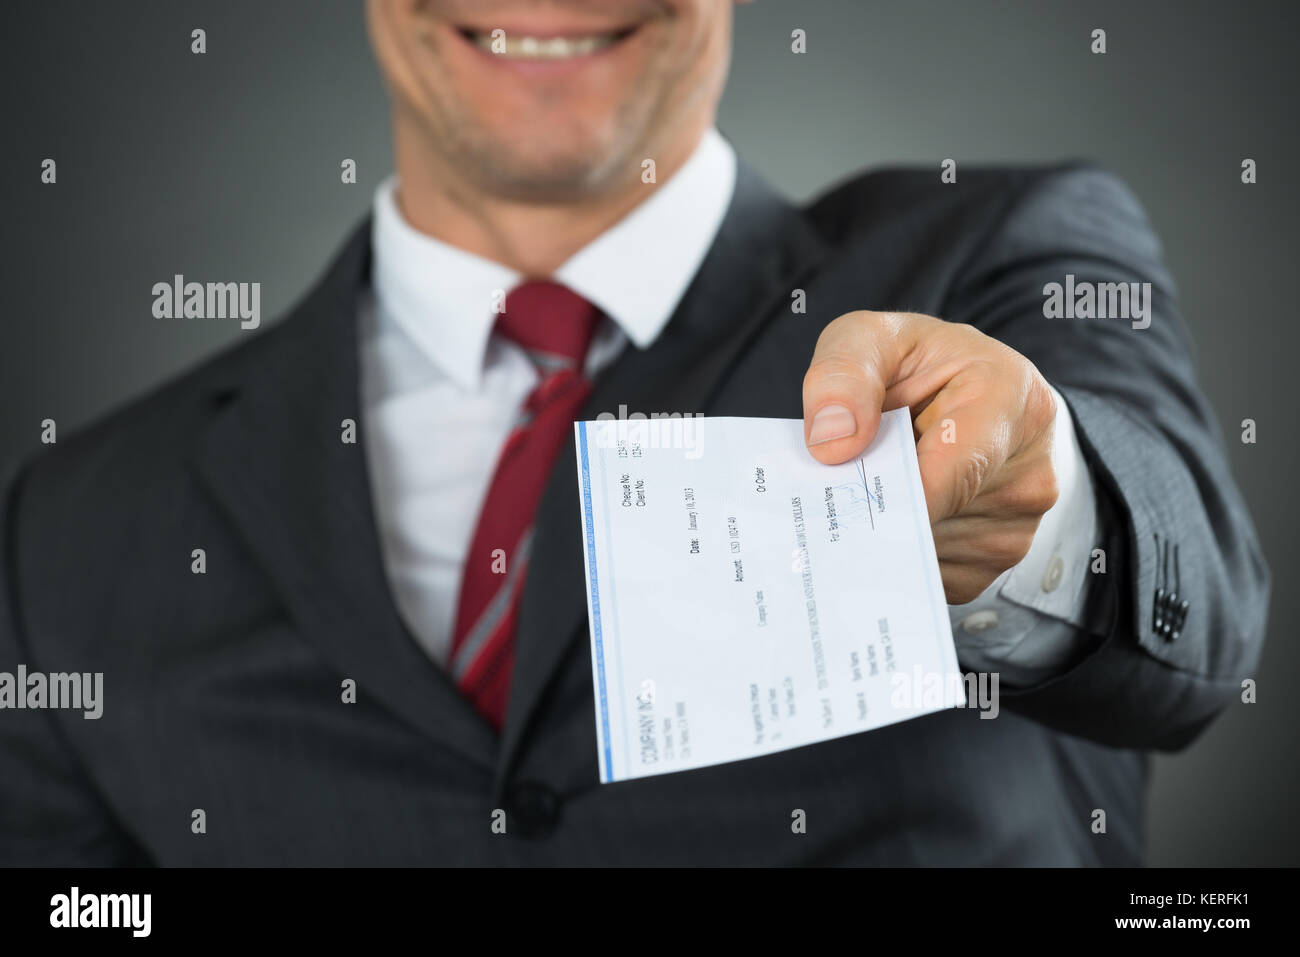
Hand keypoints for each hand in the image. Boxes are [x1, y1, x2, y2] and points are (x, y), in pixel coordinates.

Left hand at [802, 311, 1059, 603]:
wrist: (975, 403)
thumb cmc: (923, 369)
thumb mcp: (874, 340)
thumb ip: (845, 372)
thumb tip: (831, 444)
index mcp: (1008, 395)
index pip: (957, 466)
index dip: (898, 495)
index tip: (847, 505)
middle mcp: (1028, 467)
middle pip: (934, 518)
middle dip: (872, 512)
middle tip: (823, 501)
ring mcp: (1017, 523)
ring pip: (925, 554)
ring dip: (881, 537)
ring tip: (860, 496)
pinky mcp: (995, 563)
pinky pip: (930, 578)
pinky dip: (895, 559)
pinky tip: (881, 522)